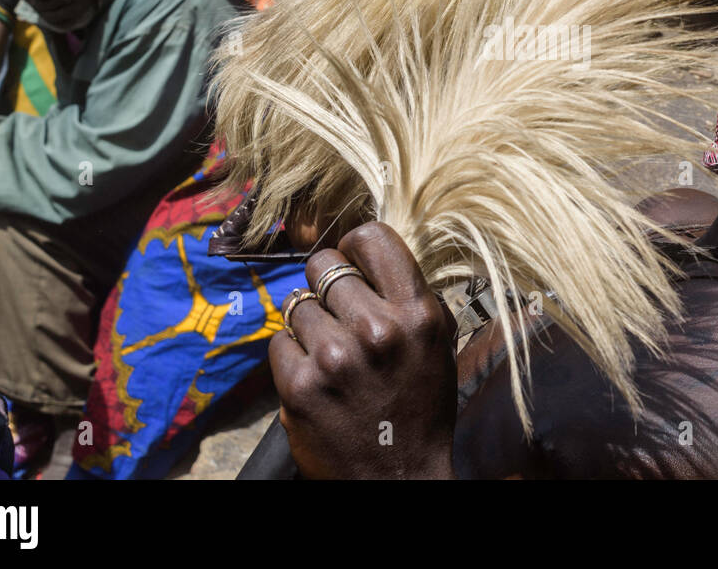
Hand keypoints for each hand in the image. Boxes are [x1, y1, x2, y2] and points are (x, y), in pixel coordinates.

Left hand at [270, 222, 458, 478]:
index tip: (352, 262)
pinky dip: (293, 356)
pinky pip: (279, 341)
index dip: (354, 246)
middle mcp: (378, 331)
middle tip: (339, 314)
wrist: (398, 480)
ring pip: (298, 304)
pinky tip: (316, 377)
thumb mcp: (437, 345)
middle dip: (327, 286)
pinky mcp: (298, 387)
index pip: (372, 238)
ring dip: (310, 324)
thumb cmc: (419, 409)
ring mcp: (335, 359)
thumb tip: (368, 254)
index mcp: (418, 315)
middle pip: (324, 266)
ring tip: (332, 354)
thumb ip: (409, 297)